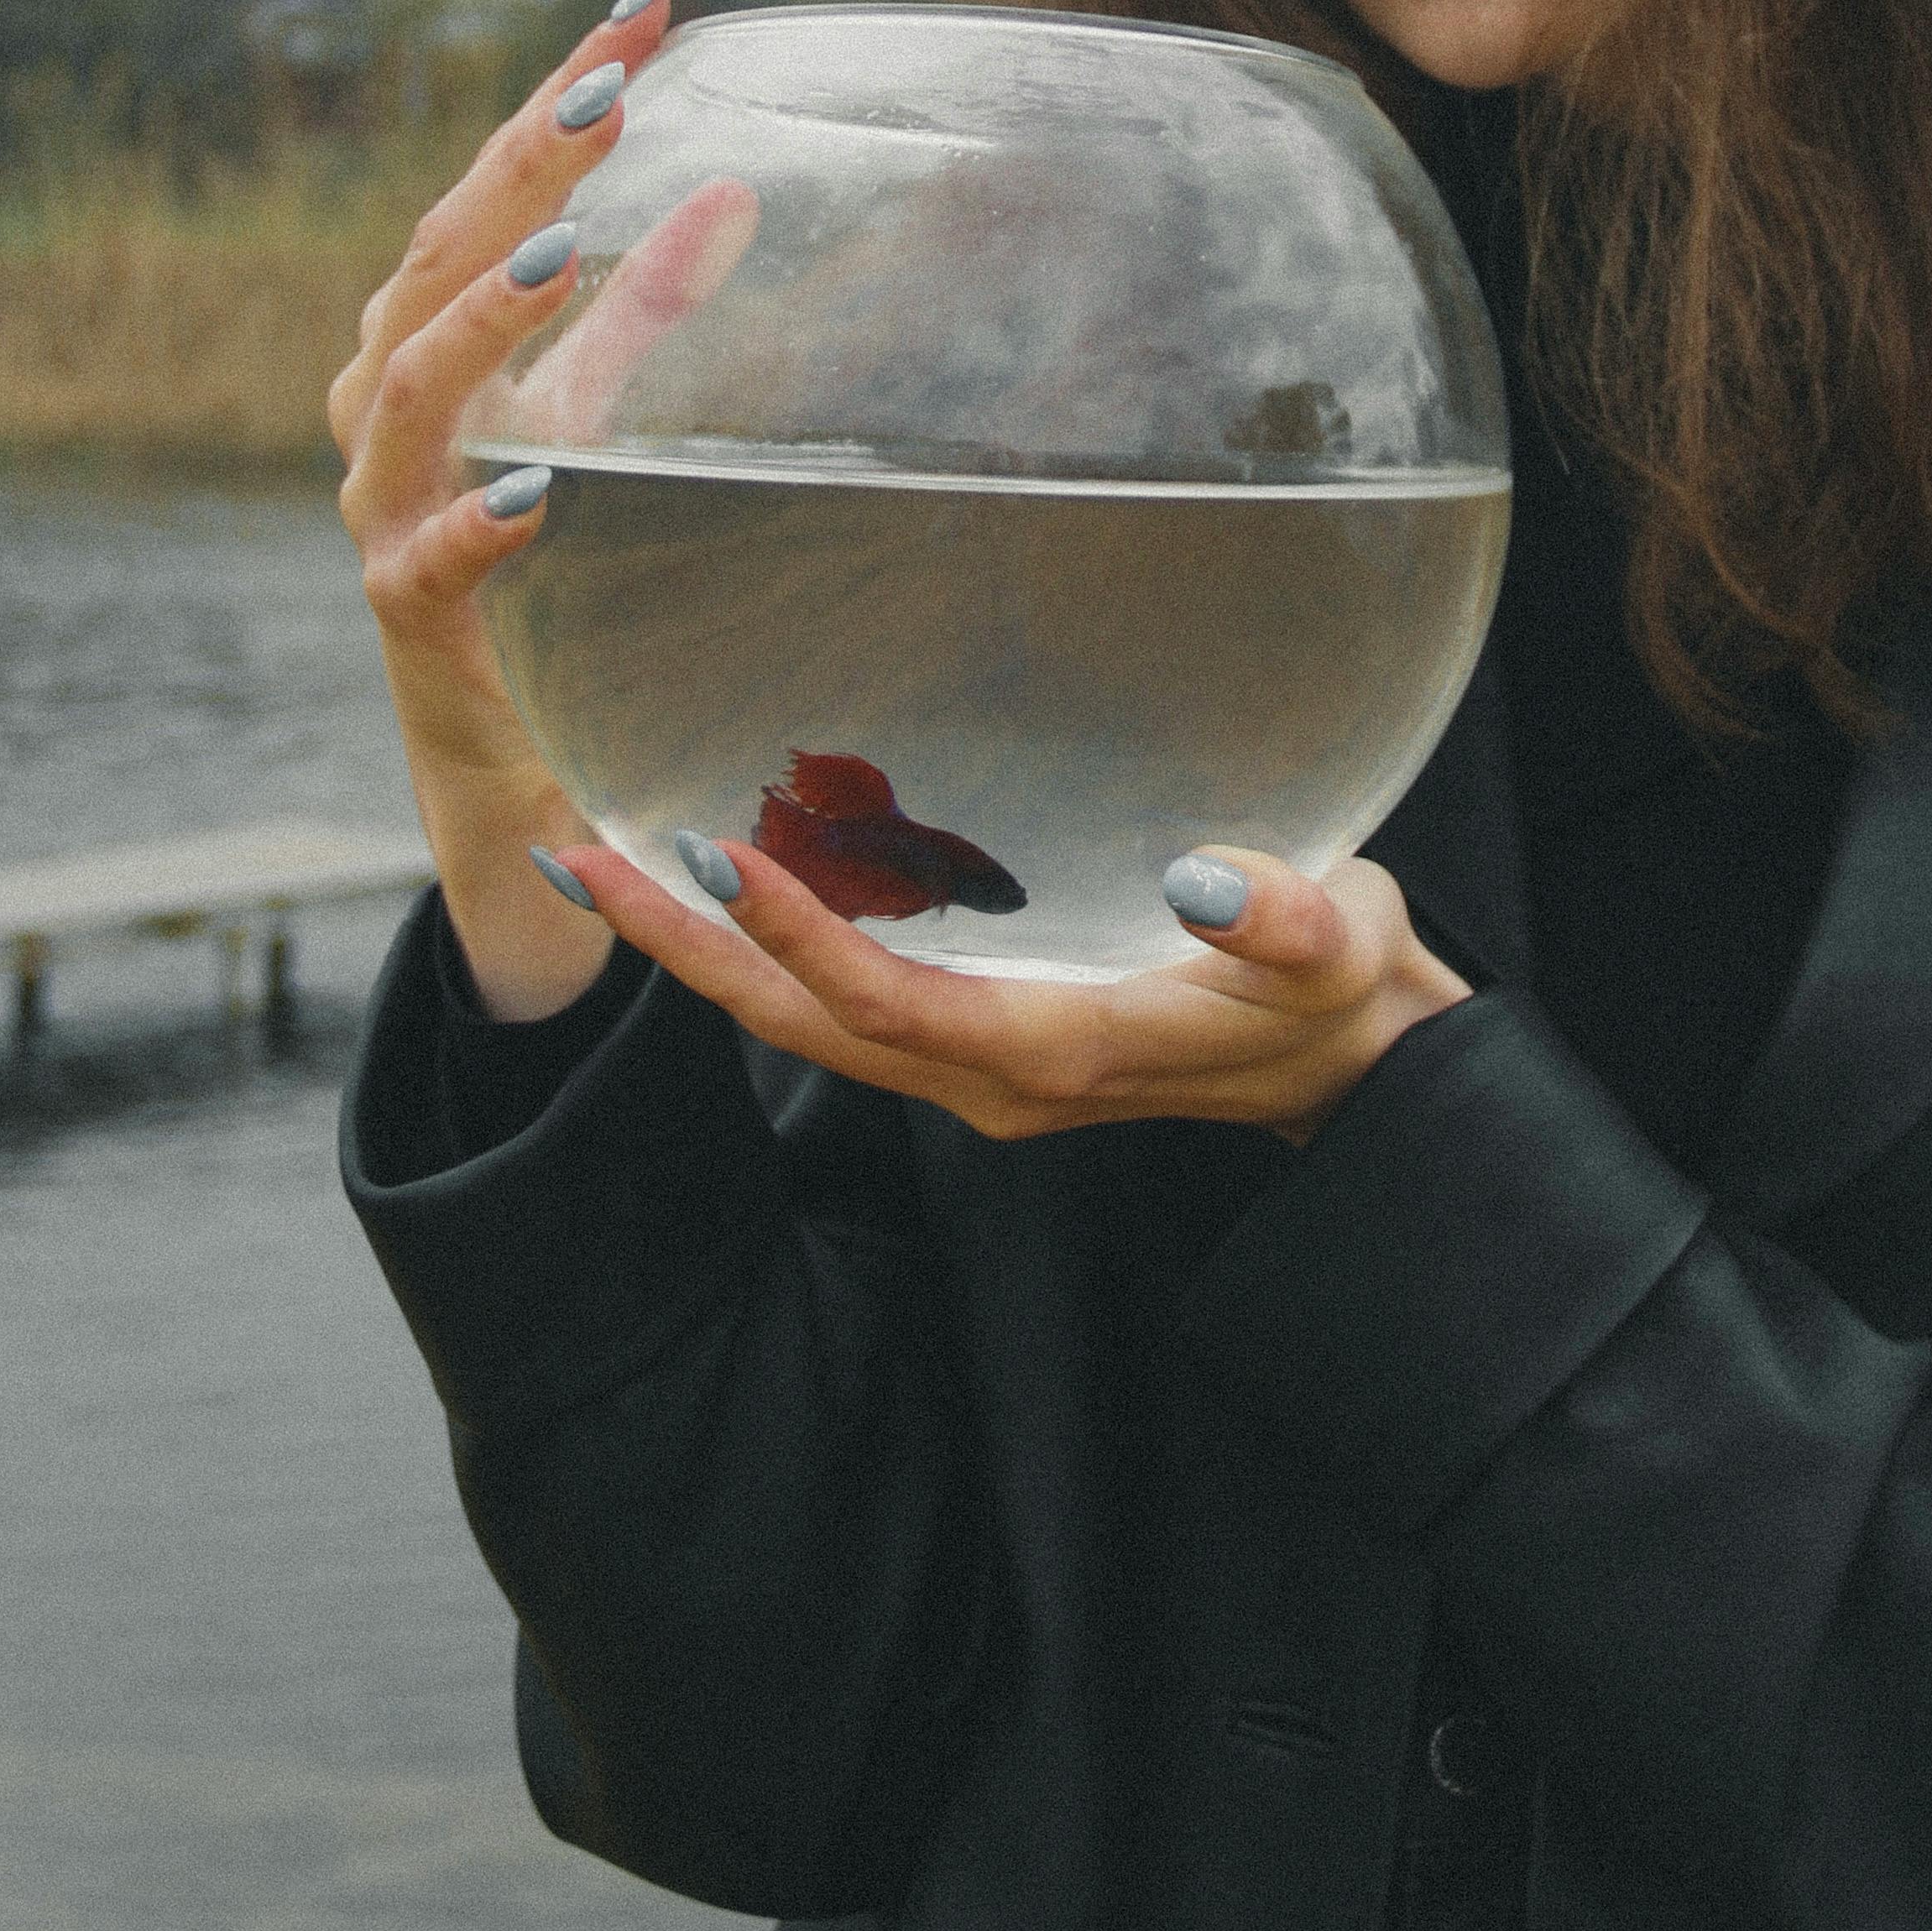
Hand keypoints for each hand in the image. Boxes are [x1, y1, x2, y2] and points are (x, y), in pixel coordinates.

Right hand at [328, 0, 755, 1018]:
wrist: (512, 763)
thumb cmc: (551, 563)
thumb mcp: (609, 421)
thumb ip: (652, 312)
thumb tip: (731, 192)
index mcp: (431, 338)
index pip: (493, 190)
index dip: (558, 96)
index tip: (642, 7)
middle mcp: (384, 405)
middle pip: (437, 258)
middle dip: (519, 169)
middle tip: (605, 93)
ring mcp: (382, 506)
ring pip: (403, 386)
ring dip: (480, 319)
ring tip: (560, 256)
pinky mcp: (404, 612)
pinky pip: (427, 555)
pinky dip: (476, 518)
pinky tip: (537, 488)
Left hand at [536, 833, 1472, 1143]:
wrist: (1357, 1063)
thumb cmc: (1345, 992)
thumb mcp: (1343, 950)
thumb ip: (1290, 922)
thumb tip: (1212, 886)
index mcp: (1054, 1056)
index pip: (888, 1005)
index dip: (800, 937)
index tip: (718, 854)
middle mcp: (989, 1077)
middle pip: (800, 1025)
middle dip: (686, 948)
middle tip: (574, 852)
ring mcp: (975, 1065)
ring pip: (805, 1020)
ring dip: (703, 948)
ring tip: (597, 856)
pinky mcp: (980, 1037)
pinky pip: (841, 1001)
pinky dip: (765, 944)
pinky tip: (718, 871)